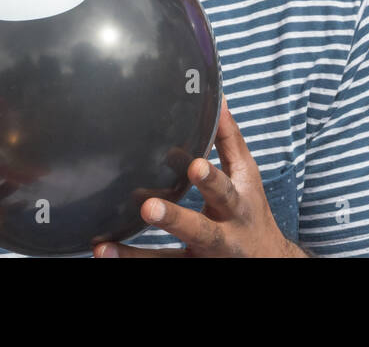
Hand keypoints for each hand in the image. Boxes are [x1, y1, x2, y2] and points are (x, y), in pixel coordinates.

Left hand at [93, 100, 304, 257]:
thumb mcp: (247, 176)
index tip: (193, 165)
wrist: (267, 263)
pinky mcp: (187, 271)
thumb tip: (216, 98)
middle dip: (176, 220)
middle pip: (200, 231)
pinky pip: (158, 270)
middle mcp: (221, 237)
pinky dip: (129, 263)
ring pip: (168, 262)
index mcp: (236, 206)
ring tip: (103, 248)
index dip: (210, 179)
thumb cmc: (251, 211)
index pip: (224, 190)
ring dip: (136, 255)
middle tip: (148, 207)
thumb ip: (229, 140)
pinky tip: (101, 253)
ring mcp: (201, 259)